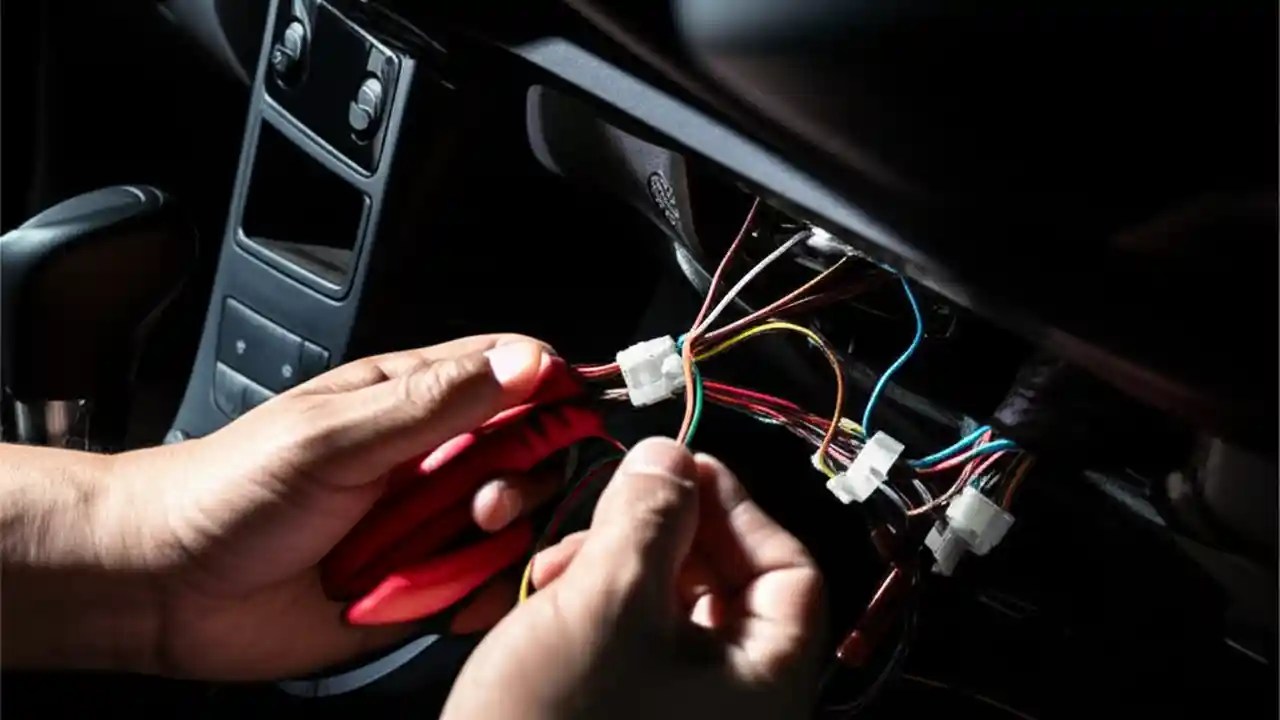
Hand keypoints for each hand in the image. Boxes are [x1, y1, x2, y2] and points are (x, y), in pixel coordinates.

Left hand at [103, 335, 559, 679]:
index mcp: (413, 400)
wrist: (166, 589)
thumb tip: (525, 361)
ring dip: (502, 542)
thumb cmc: (230, 491)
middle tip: (481, 504)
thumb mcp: (336, 435)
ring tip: (452, 552)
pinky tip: (456, 599)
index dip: (553, 390)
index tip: (571, 416)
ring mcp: (429, 524)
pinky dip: (486, 596)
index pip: (514, 374)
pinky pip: (486, 588)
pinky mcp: (422, 586)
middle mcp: (431, 460)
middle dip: (525, 479)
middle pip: (530, 454)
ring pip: (517, 524)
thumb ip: (435, 402)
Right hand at [441, 438, 826, 719]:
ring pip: (669, 611)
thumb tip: (672, 455)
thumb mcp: (610, 601)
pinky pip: (631, 645)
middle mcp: (734, 703)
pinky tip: (546, 597)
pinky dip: (595, 606)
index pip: (791, 572)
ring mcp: (677, 715)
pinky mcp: (625, 717)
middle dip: (662, 535)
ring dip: (618, 565)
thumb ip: (651, 516)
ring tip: (558, 564)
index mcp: (765, 682)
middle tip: (608, 511)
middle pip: (726, 586)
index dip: (738, 508)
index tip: (681, 467)